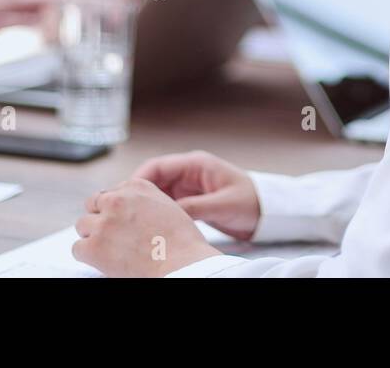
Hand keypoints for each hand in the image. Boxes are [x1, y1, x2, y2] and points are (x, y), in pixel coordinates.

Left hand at [73, 178, 219, 276]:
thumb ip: (143, 201)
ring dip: (92, 236)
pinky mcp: (94, 246)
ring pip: (82, 225)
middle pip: (92, 204)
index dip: (114, 209)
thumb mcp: (166, 205)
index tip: (121, 222)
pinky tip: (104, 261)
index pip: (111, 192)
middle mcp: (117, 200)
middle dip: (99, 219)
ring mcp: (104, 223)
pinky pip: (77, 249)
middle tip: (112, 236)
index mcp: (136, 186)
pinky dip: (87, 256)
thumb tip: (128, 210)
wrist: (182, 264)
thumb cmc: (181, 241)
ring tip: (110, 250)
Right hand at [132, 150, 259, 241]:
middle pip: (152, 179)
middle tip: (122, 211)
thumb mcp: (222, 205)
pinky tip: (148, 226)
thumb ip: (195, 207)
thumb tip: (165, 214)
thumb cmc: (250, 202)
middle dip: (136, 194)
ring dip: (145, 205)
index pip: (157, 166)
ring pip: (156, 193)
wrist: (267, 212)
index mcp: (196, 164)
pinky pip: (166, 205)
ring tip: (131, 221)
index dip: (138, 180)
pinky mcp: (189, 200)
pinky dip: (156, 213)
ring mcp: (187, 187)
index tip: (126, 196)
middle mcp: (188, 172)